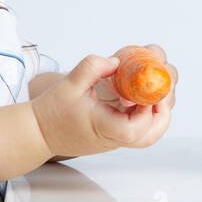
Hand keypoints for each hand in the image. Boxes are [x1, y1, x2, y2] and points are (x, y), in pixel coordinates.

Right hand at [31, 47, 177, 160]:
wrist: (39, 133)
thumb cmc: (52, 111)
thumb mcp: (70, 83)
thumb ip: (93, 67)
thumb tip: (117, 61)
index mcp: (105, 129)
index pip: (135, 129)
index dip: (147, 109)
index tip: (144, 89)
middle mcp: (114, 139)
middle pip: (150, 135)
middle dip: (162, 110)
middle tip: (158, 87)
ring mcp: (116, 140)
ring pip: (148, 135)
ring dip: (157, 112)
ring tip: (151, 89)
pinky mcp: (116, 136)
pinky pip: (140, 129)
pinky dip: (147, 113)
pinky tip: (139, 95)